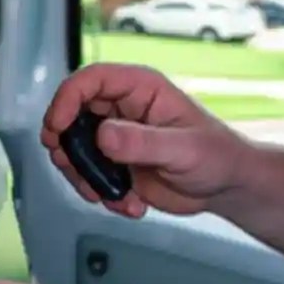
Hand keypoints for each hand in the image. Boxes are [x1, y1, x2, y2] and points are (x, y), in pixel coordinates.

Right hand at [41, 63, 250, 218]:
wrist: (225, 186)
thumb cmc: (217, 155)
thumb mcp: (184, 148)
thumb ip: (143, 142)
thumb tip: (104, 135)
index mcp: (140, 88)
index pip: (90, 79)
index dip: (66, 99)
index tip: (58, 128)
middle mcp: (122, 107)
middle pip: (71, 114)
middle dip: (68, 147)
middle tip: (81, 173)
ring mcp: (116, 136)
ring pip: (74, 149)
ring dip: (85, 177)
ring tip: (115, 196)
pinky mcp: (114, 162)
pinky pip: (88, 175)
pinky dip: (101, 193)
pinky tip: (130, 204)